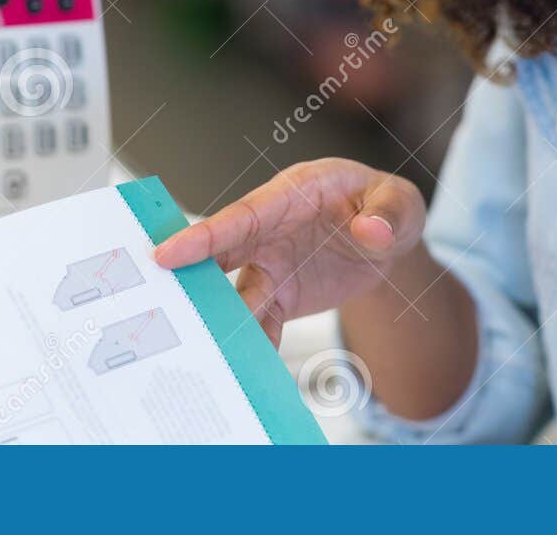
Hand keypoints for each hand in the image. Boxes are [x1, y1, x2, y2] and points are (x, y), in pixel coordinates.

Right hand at [152, 158, 426, 346]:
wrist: (387, 237)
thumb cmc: (386, 205)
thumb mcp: (401, 203)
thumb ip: (388, 214)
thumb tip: (371, 231)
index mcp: (293, 193)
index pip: (244, 213)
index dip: (205, 235)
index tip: (167, 252)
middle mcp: (271, 226)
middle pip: (224, 250)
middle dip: (189, 272)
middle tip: (155, 295)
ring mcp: (271, 260)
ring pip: (236, 291)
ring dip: (219, 315)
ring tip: (201, 345)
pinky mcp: (280, 290)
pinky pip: (261, 318)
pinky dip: (252, 339)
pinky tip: (245, 364)